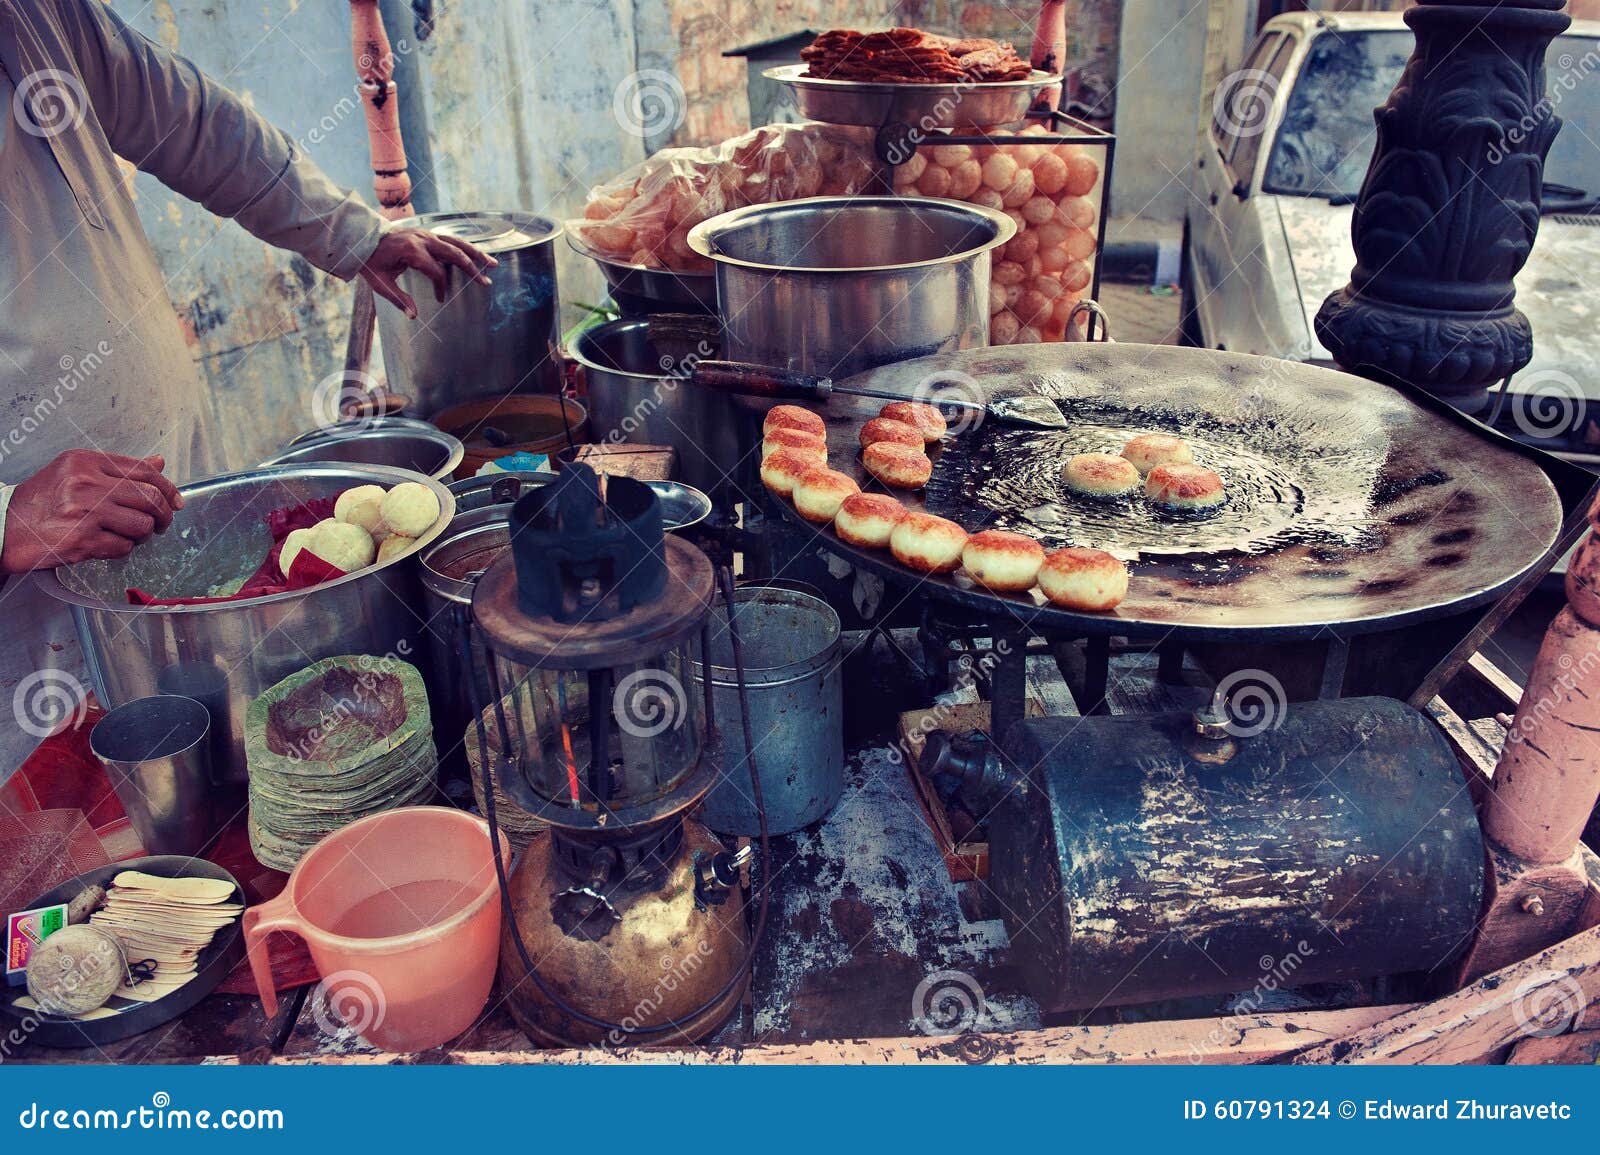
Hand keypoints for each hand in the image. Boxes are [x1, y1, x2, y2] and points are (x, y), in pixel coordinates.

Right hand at [0, 450, 183, 573]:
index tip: (176, 500)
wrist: (5, 528)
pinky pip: (124, 547)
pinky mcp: (84, 539)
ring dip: (143, 534)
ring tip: (131, 534)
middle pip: (151, 498)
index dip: (168, 487)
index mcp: (85, 462)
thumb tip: (158, 463)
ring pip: (142, 525)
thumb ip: (117, 469)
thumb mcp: (74, 472)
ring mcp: (86, 512)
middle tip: (161, 523)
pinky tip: (108, 544)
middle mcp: (86, 483)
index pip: (144, 471)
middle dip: (164, 515)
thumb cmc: (40, 502)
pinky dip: (123, 549)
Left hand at [357, 226, 498, 317]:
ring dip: (476, 253)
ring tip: (493, 264)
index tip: (440, 300)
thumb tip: (414, 316)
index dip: (441, 288)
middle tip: (487, 282)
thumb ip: (398, 299)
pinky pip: (451, 239)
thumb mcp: (380, 283)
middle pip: (455, 254)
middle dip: (473, 269)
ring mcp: (427, 234)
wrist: (363, 238)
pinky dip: (465, 247)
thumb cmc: (371, 261)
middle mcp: (423, 240)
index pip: (436, 272)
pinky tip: (476, 255)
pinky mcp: (428, 234)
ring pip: (457, 243)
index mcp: (412, 251)